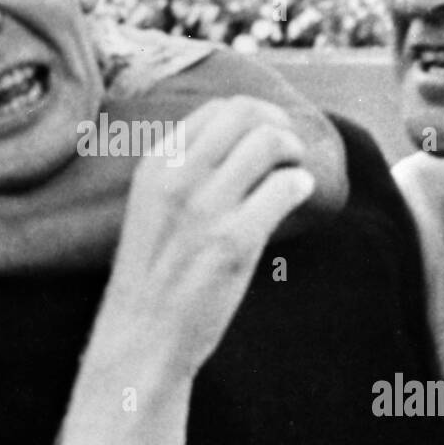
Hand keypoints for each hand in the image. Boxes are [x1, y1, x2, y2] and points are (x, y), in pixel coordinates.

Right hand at [90, 95, 316, 379]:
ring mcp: (206, 208)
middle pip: (246, 113)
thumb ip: (184, 171)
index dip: (253, 115)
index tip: (266, 134)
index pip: (216, 109)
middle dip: (278, 125)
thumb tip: (240, 140)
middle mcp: (178, 178)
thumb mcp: (151, 206)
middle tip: (289, 149)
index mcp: (156, 165)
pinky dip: (302, 185)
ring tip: (294, 172)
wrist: (142, 335)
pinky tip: (298, 196)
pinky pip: (287, 186)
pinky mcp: (234, 241)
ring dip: (294, 152)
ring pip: (270, 141)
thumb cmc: (152, 274)